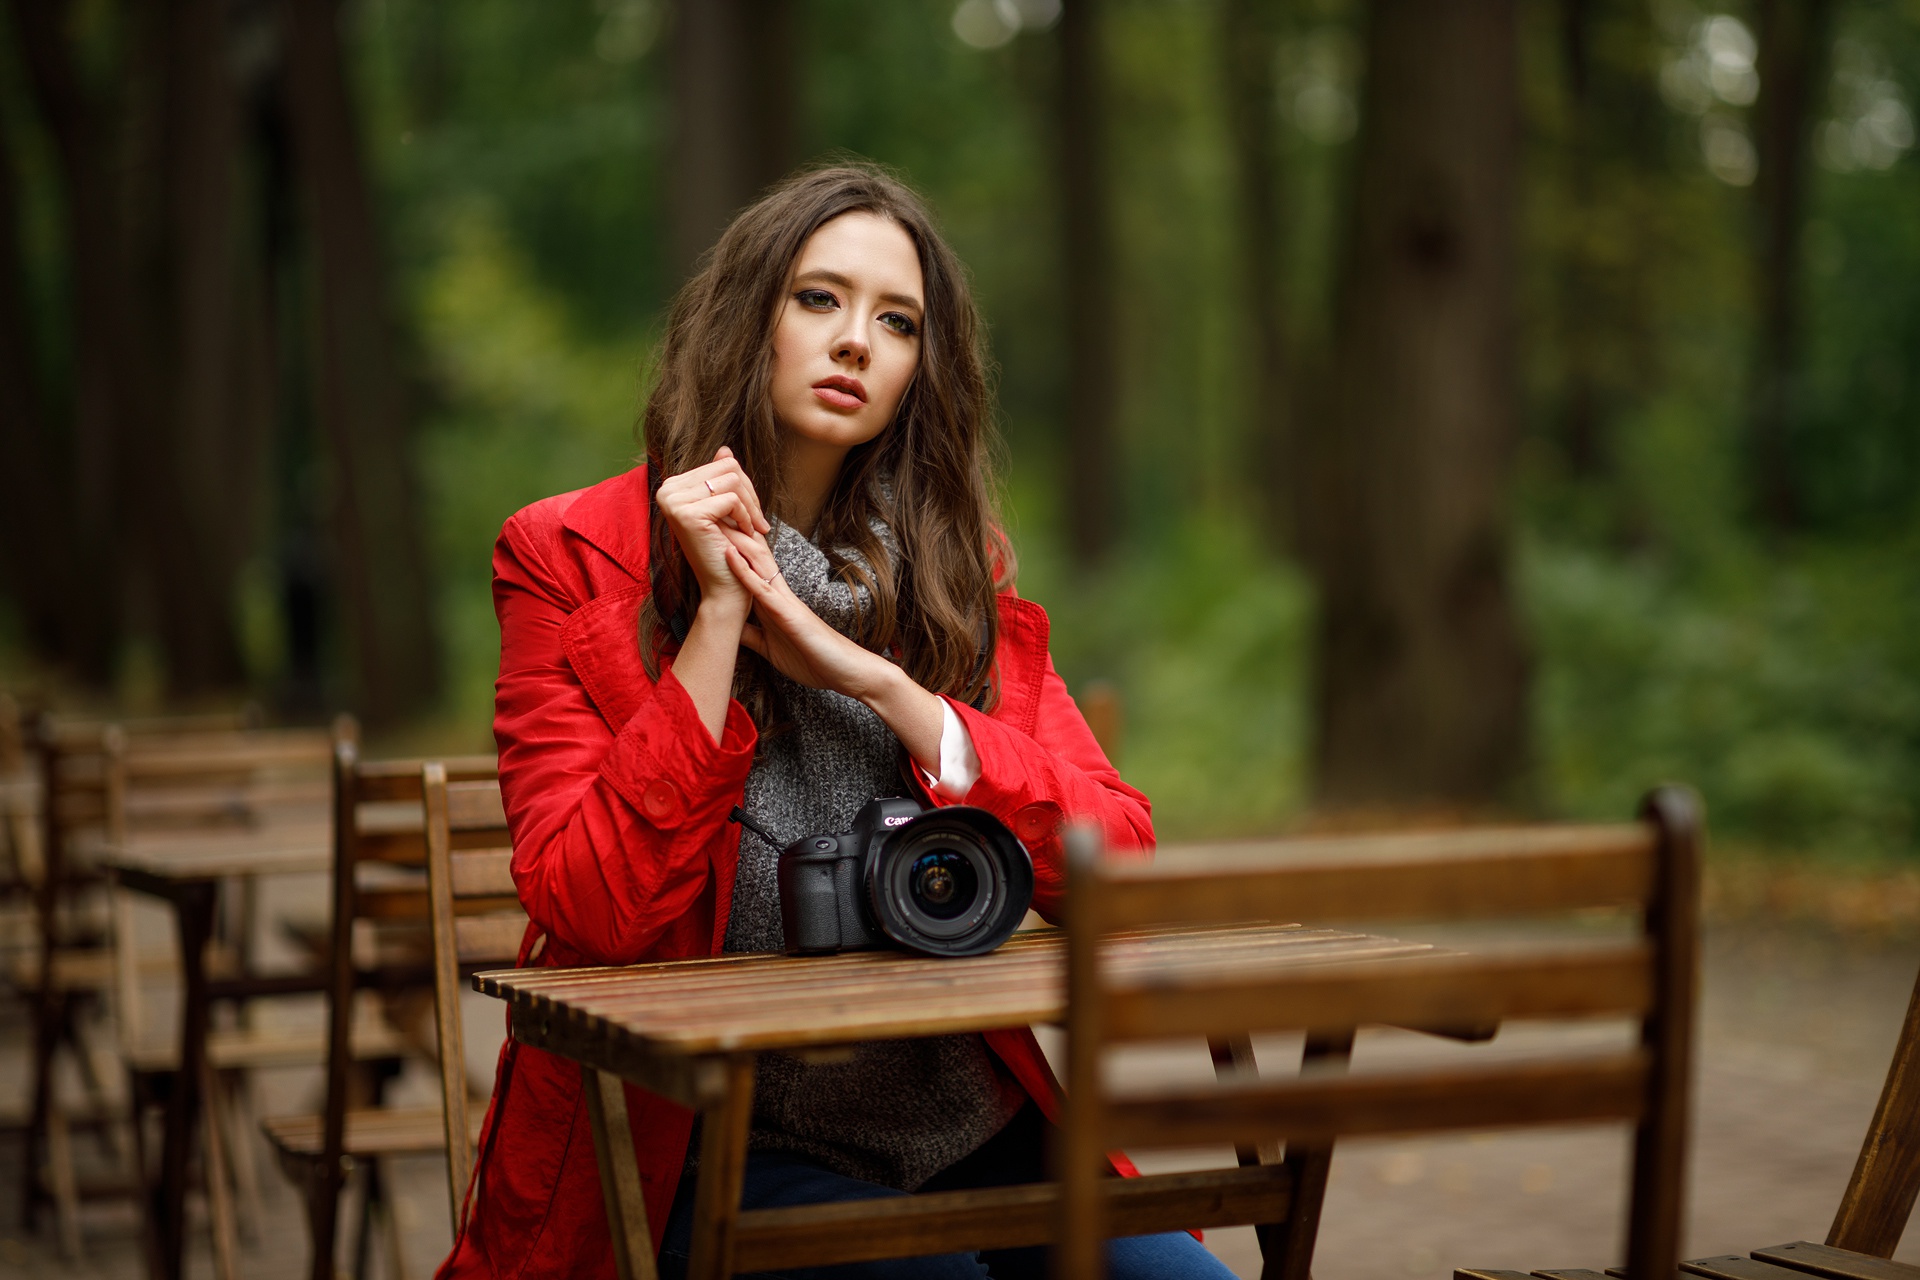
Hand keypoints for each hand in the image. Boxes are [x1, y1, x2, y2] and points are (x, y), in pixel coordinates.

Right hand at [654, 447, 771, 611]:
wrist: (723, 589)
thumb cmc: (727, 549)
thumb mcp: (725, 509)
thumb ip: (720, 479)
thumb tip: (724, 450)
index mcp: (673, 486)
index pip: (722, 463)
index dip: (744, 486)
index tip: (751, 513)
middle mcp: (667, 490)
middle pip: (728, 467)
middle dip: (750, 494)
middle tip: (758, 522)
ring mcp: (673, 501)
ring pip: (733, 480)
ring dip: (751, 507)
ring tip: (752, 530)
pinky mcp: (687, 513)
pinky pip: (732, 499)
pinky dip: (746, 517)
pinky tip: (746, 535)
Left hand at [722, 527, 946, 769]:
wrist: (845, 672)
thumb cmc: (813, 660)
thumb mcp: (770, 648)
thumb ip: (752, 635)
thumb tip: (730, 629)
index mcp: (772, 601)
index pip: (748, 568)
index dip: (730, 547)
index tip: (708, 530)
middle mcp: (778, 593)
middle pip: (751, 555)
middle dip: (730, 533)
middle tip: (707, 507)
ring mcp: (783, 599)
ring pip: (755, 562)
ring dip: (732, 540)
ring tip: (711, 517)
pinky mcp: (787, 612)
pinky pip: (762, 587)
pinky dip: (743, 570)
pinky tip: (728, 554)